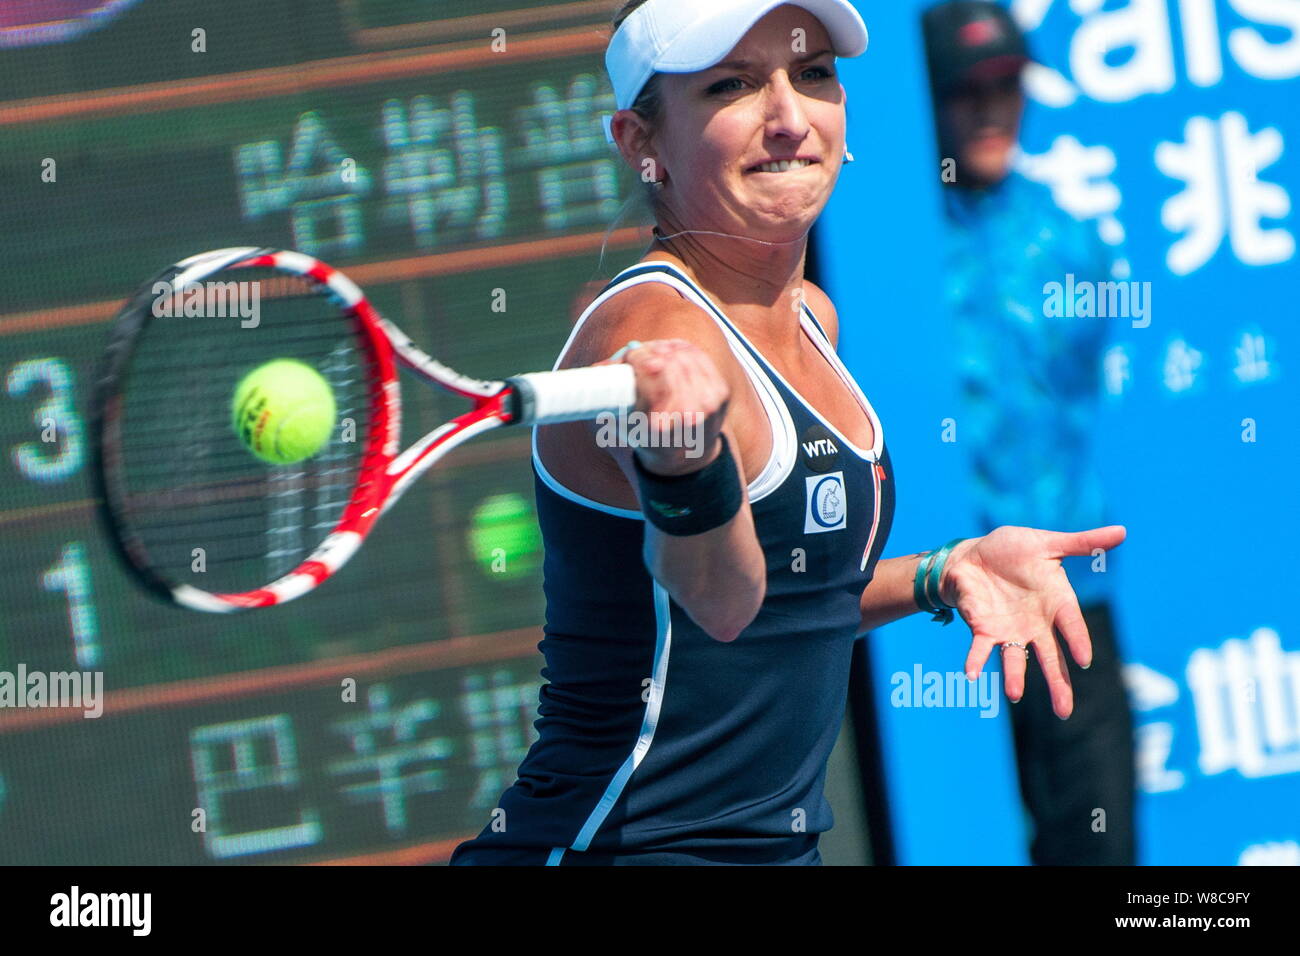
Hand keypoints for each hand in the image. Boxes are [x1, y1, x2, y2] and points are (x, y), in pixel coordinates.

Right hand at [593, 339, 728, 476]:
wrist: (686, 458)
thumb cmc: (647, 438)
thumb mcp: (622, 424)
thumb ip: (607, 396)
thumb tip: (598, 368)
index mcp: (660, 426)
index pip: (652, 374)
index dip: (638, 357)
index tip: (629, 357)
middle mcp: (688, 415)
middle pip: (668, 362)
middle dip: (649, 351)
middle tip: (638, 353)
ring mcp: (708, 403)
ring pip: (683, 355)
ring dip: (664, 347)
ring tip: (652, 351)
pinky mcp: (721, 393)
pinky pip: (699, 357)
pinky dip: (683, 349)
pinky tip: (672, 350)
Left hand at [938, 525, 1126, 718]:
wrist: (974, 555)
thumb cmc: (1013, 550)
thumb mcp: (1047, 543)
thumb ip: (1082, 543)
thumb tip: (1123, 532)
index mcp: (1056, 604)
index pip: (1070, 626)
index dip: (1078, 641)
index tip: (1085, 660)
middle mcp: (1035, 625)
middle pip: (1050, 658)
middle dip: (1057, 684)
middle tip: (1064, 711)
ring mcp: (1009, 630)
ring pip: (1014, 659)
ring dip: (1014, 677)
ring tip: (1014, 695)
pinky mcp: (983, 629)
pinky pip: (980, 649)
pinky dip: (976, 661)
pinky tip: (971, 675)